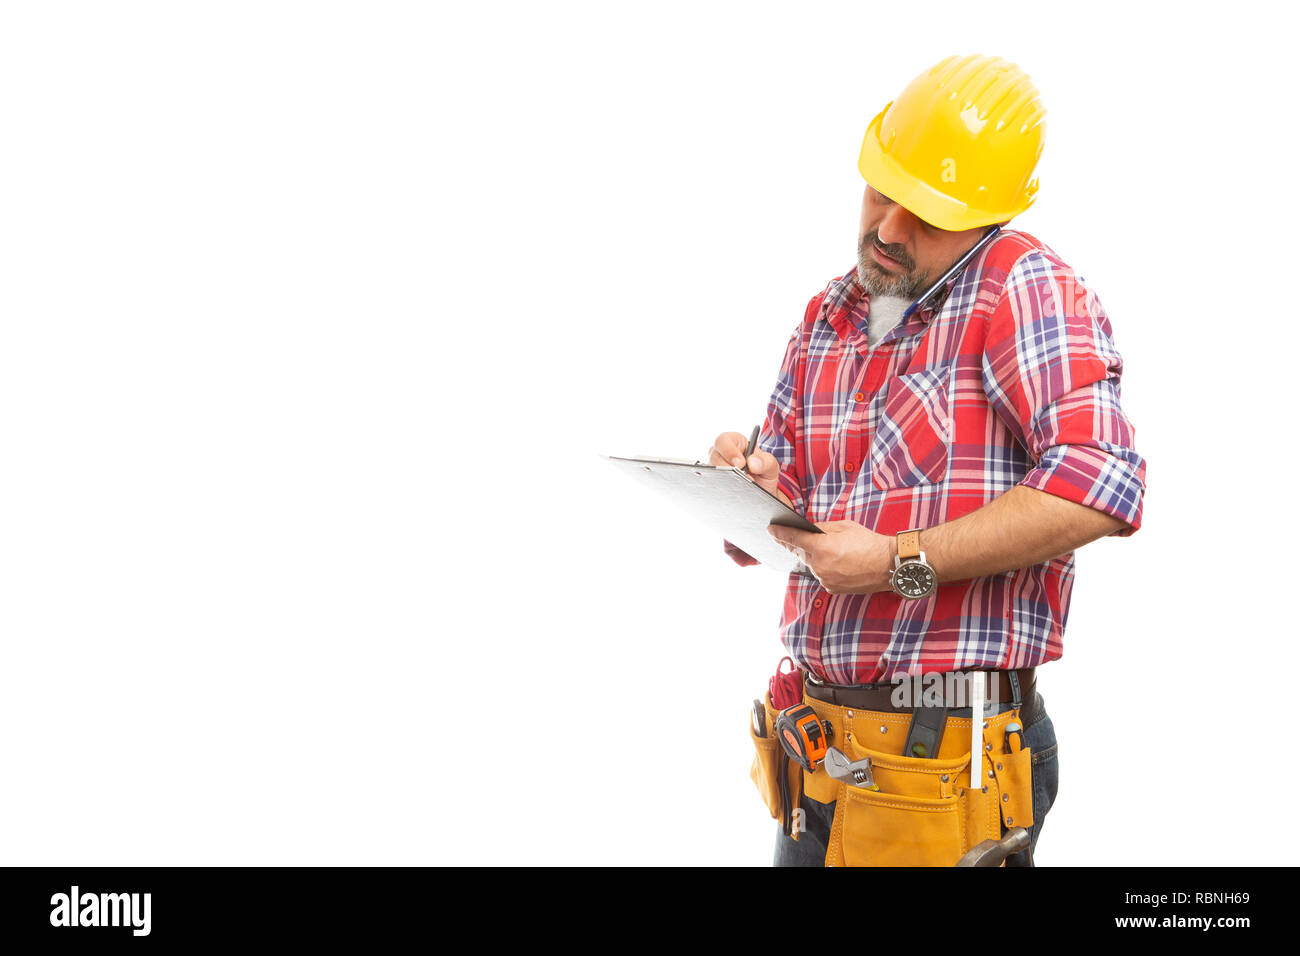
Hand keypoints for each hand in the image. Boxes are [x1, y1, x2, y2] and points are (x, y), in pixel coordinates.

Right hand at [708, 431, 792, 508]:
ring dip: (726, 480)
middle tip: (742, 477)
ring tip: (742, 485)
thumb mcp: (770, 465)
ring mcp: (716, 467)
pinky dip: (723, 488)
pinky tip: (734, 491)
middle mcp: (721, 453)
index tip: (740, 463)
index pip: (723, 440)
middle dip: (728, 468)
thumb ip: (765, 462)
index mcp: (735, 442)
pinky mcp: (714, 481)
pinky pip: (713, 484)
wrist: (762, 490)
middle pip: (714, 456)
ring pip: (712, 471)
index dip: (729, 451)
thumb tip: (752, 463)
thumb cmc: (763, 471)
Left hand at [767, 521, 895, 594]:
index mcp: (822, 547)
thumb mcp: (845, 527)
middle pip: (799, 552)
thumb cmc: (869, 543)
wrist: (888, 565)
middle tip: (787, 536)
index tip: (770, 530)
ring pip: (810, 565)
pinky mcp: (831, 588)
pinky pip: (820, 575)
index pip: (793, 538)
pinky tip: (834, 561)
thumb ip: (822, 528)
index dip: (779, 533)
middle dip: (794, 544)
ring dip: (812, 556)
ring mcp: (825, 579)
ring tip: (823, 548)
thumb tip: (808, 528)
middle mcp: (820, 565)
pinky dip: (822, 567)